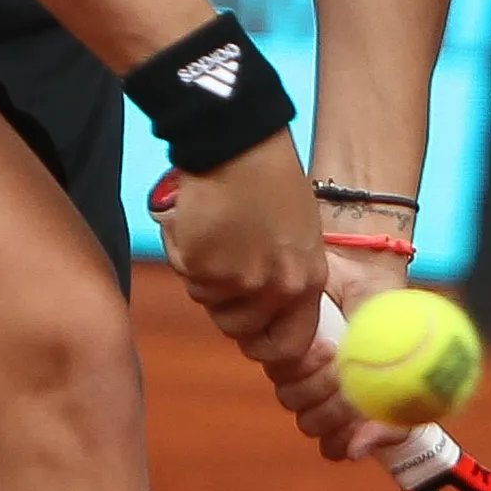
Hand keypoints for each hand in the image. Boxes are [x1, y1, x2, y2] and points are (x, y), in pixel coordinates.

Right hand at [151, 131, 324, 365]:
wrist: (238, 142)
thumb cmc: (268, 178)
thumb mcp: (296, 236)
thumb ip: (284, 277)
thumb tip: (265, 313)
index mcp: (306, 281)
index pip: (289, 348)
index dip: (266, 347)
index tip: (255, 336)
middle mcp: (275, 288)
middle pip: (239, 331)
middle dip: (225, 305)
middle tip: (224, 266)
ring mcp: (238, 280)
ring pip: (207, 302)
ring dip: (204, 274)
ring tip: (216, 230)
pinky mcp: (203, 266)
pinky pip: (185, 273)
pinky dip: (183, 250)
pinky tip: (199, 219)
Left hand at [267, 250, 410, 465]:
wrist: (368, 265)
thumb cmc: (393, 314)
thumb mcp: (411, 363)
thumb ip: (396, 415)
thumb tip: (359, 453)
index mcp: (353, 403)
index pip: (335, 446)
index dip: (342, 440)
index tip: (357, 419)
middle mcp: (323, 389)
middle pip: (312, 425)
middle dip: (330, 408)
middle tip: (348, 379)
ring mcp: (299, 367)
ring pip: (293, 400)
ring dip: (315, 383)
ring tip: (335, 352)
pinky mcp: (275, 342)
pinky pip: (276, 367)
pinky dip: (299, 361)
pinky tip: (321, 341)